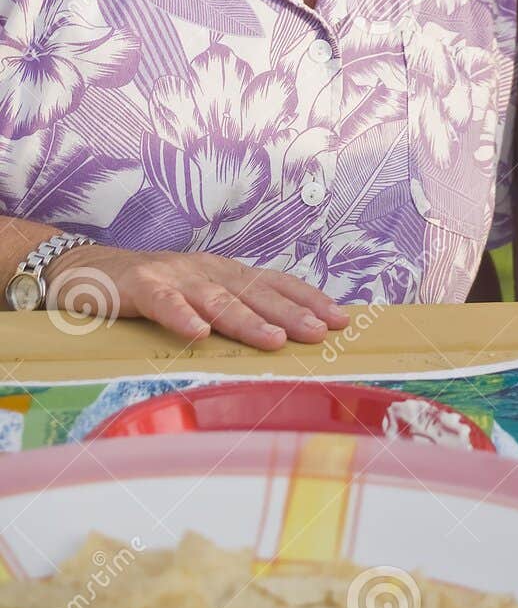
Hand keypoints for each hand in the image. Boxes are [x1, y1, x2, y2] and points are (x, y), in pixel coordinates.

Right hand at [44, 242, 350, 349]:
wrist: (86, 268)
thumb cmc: (150, 289)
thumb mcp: (197, 296)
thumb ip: (231, 310)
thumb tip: (280, 335)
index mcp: (224, 273)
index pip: (275, 283)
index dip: (308, 298)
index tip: (341, 318)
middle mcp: (207, 271)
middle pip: (255, 292)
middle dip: (291, 312)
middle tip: (321, 331)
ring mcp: (175, 276)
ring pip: (217, 299)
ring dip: (248, 319)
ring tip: (275, 339)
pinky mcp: (140, 286)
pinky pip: (164, 302)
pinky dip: (181, 316)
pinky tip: (198, 333)